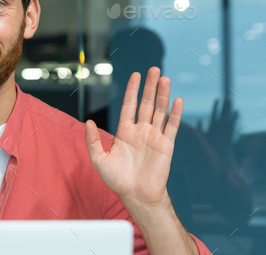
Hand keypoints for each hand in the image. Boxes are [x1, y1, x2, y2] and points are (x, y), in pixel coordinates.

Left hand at [85, 66, 182, 206]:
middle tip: (154, 69)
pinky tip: (177, 100)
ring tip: (165, 78)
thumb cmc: (117, 180)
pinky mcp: (166, 145)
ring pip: (160, 111)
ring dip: (163, 95)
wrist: (136, 195)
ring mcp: (154, 137)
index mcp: (125, 131)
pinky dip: (175, 113)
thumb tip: (88, 122)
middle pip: (147, 103)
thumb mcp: (98, 159)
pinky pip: (172, 126)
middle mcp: (141, 131)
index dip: (132, 90)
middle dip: (150, 86)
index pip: (129, 105)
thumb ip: (92, 140)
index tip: (135, 75)